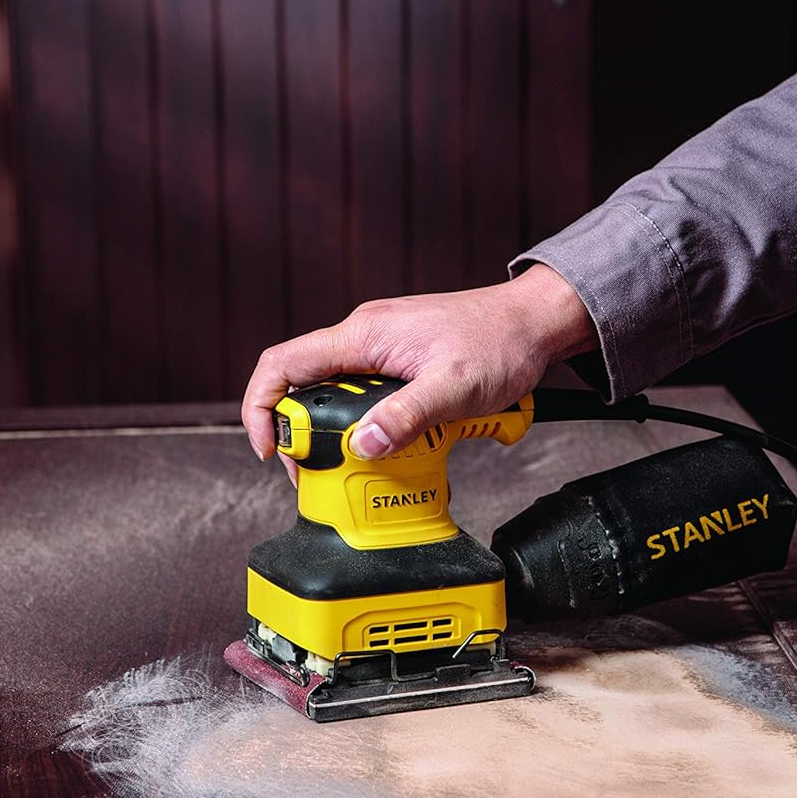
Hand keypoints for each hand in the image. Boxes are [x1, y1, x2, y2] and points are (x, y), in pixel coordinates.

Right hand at [241, 264, 594, 464]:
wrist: (534, 323)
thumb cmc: (500, 342)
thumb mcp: (454, 386)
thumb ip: (407, 415)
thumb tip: (364, 444)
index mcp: (363, 336)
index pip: (284, 364)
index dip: (262, 407)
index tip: (269, 448)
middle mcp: (364, 338)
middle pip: (304, 388)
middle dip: (304, 435)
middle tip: (319, 474)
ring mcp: (380, 351)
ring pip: (336, 398)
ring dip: (344, 435)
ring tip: (364, 465)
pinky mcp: (399, 365)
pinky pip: (367, 399)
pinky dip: (375, 427)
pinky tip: (398, 445)